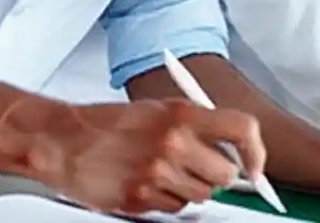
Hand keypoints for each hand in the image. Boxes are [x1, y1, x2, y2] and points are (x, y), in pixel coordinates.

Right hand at [14, 99, 263, 214]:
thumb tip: (234, 149)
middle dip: (216, 175)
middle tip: (198, 167)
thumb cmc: (110, 123)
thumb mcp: (160, 109)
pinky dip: (166, 201)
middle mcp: (174, 143)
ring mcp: (156, 173)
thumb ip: (198, 126)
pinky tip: (148, 182)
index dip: (256, 153)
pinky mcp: (139, 198)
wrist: (63, 140)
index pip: (243, 130)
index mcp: (183, 114)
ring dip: (190, 189)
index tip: (255, 167)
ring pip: (202, 196)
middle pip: (225, 175)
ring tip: (164, 171)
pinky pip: (174, 209)